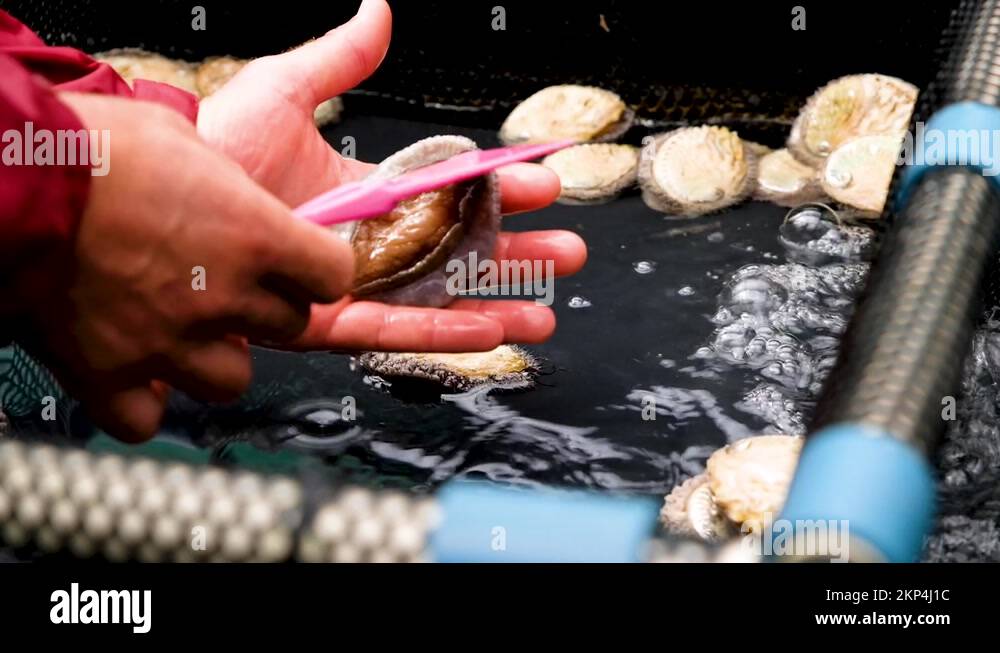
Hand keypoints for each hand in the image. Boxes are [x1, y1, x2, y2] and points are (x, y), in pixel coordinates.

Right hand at [19, 92, 355, 440]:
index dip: (320, 269)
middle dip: (267, 308)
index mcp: (254, 234)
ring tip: (183, 329)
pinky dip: (142, 402)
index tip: (305, 264)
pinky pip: (148, 418)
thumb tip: (236, 188)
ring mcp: (169, 342)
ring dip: (215, 357)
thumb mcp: (177, 134)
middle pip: (289, 327)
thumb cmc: (87, 145)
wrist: (6, 178)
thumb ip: (224, 175)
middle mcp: (224, 295)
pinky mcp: (109, 374)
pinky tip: (130, 372)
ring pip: (233, 379)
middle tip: (231, 286)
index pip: (334, 274)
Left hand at [197, 0, 586, 352]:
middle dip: (517, 254)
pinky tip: (493, 331)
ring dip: (497, 304)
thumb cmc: (214, 147)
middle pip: (457, 253)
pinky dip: (447, 333)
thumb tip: (380, 9)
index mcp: (367, 192)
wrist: (160, 202)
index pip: (449, 194)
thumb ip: (339, 59)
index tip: (541, 181)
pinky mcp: (328, 320)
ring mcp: (351, 283)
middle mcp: (368, 241)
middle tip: (569, 252)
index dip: (498, 190)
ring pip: (438, 299)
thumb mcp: (284, 90)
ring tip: (547, 308)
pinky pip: (397, 329)